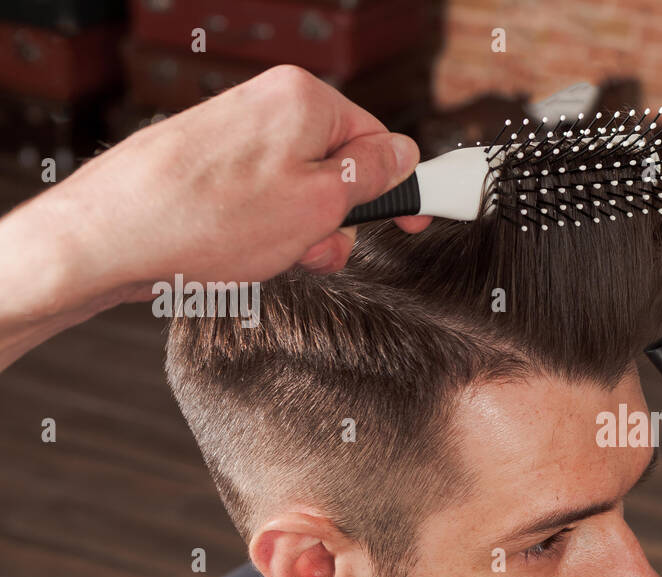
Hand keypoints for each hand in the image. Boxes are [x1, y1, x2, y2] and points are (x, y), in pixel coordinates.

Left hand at [0, 64, 431, 367]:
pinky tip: (239, 253)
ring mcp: (234, 136)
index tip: (415, 223)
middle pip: (338, 170)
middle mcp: (268, 107)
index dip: (399, 190)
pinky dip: (263, 234)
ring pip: (299, 194)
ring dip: (299, 235)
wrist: (109, 236)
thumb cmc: (208, 218)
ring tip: (268, 255)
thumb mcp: (318, 204)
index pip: (380, 142)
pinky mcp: (208, 167)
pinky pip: (261, 202)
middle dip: (336, 221)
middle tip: (315, 249)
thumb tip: (403, 155)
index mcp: (304, 100)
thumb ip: (372, 177)